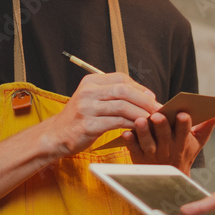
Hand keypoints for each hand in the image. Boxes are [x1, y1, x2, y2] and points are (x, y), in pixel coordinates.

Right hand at [46, 72, 160, 156]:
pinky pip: (116, 122)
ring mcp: (86, 108)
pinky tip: (138, 128)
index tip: (152, 98)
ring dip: (140, 113)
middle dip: (144, 100)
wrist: (56, 136)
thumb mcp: (92, 99)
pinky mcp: (88, 125)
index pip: (121, 78)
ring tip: (151, 120)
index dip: (140, 87)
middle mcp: (88, 91)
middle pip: (123, 90)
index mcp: (90, 81)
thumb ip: (114, 94)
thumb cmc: (80, 118)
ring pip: (122, 106)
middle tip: (158, 109)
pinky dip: (130, 124)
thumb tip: (147, 94)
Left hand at [123, 113, 214, 173]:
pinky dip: (129, 141)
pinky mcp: (138, 157)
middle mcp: (167, 149)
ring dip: (144, 132)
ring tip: (140, 121)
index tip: (183, 114)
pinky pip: (133, 148)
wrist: (169, 179)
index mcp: (182, 143)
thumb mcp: (197, 143)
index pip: (185, 132)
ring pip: (148, 142)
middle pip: (164, 136)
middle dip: (162, 126)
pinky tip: (126, 133)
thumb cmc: (183, 153)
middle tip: (158, 116)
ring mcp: (152, 154)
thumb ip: (206, 128)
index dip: (184, 124)